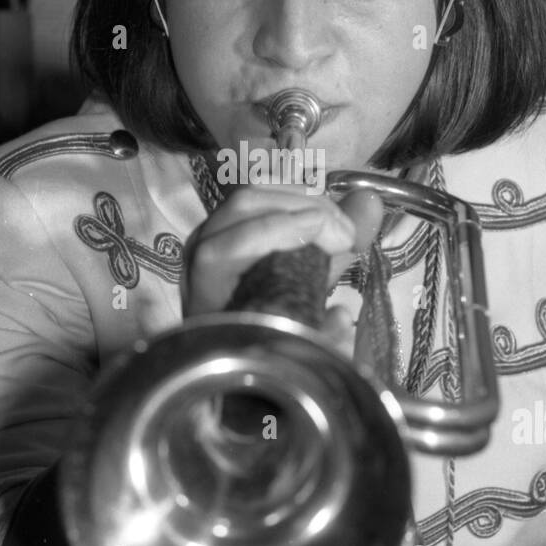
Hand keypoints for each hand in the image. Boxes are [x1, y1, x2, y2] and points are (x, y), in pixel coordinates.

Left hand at [182, 184, 384, 356]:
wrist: (232, 352)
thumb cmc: (258, 349)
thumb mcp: (292, 350)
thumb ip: (316, 337)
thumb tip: (340, 317)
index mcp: (205, 294)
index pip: (228, 248)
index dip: (281, 232)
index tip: (336, 237)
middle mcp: (198, 256)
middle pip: (242, 209)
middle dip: (303, 211)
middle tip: (347, 232)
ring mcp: (209, 233)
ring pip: (250, 195)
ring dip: (303, 199)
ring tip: (341, 223)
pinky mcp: (227, 221)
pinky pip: (256, 193)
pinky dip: (294, 195)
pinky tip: (322, 211)